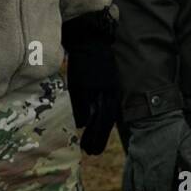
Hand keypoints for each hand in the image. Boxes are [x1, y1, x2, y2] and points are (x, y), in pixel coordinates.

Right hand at [62, 5, 122, 154]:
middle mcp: (107, 90)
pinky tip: (78, 126)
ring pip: (96, 116)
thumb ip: (99, 94)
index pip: (111, 115)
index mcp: (112, 88)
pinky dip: (81, 116)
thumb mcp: (101, 78)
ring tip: (87, 148)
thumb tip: (88, 114)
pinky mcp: (83, 83)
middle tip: (93, 152)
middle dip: (100, 137)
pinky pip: (82, 103)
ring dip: (92, 133)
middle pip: (106, 119)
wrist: (89, 38)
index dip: (105, 131)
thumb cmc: (94, 58)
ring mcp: (96, 87)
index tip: (99, 144)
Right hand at [121, 111, 190, 190]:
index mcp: (162, 164)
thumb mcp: (186, 139)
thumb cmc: (172, 125)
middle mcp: (148, 165)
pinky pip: (127, 172)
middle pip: (148, 190)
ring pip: (137, 184)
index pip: (161, 189)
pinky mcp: (132, 154)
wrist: (152, 110)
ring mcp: (138, 160)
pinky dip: (127, 184)